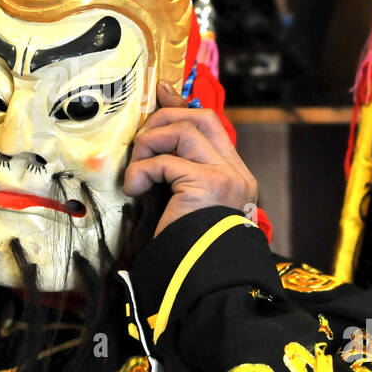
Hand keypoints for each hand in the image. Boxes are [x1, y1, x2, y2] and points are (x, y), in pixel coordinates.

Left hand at [122, 82, 257, 237]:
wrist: (200, 279)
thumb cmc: (186, 246)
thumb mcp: (180, 200)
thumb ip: (175, 170)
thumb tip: (151, 142)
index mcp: (234, 175)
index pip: (210, 124)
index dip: (182, 106)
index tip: (162, 93)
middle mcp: (236, 172)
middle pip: (200, 118)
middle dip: (163, 120)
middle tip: (140, 142)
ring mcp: (226, 177)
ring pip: (183, 132)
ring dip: (149, 145)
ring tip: (137, 172)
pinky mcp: (208, 184)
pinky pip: (166, 161)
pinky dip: (142, 171)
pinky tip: (134, 189)